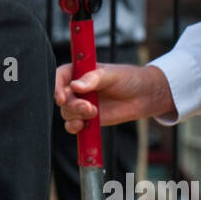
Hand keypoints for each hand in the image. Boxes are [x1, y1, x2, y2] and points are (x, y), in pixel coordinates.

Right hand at [53, 62, 174, 133]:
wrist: (143, 96)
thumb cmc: (128, 79)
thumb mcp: (111, 75)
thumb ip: (93, 79)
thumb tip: (75, 86)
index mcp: (79, 72)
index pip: (60, 77)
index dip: (56, 87)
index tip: (62, 97)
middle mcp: (77, 88)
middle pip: (62, 98)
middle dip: (72, 104)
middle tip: (88, 107)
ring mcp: (81, 103)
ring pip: (66, 112)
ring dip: (76, 115)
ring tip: (94, 113)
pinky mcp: (87, 118)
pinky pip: (72, 125)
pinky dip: (74, 127)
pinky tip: (83, 125)